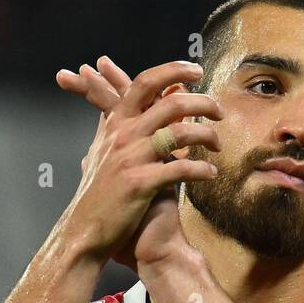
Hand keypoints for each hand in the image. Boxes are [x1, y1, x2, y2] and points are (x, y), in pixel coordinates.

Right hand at [55, 57, 221, 268]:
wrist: (83, 231)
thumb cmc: (98, 194)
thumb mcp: (102, 151)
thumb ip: (118, 126)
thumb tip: (127, 107)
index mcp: (116, 124)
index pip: (145, 83)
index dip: (173, 71)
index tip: (196, 71)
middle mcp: (124, 135)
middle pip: (171, 104)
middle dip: (202, 103)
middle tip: (219, 111)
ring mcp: (132, 159)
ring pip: (180, 133)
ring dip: (207, 135)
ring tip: (218, 144)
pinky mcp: (141, 184)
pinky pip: (181, 169)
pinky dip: (201, 170)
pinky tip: (211, 174)